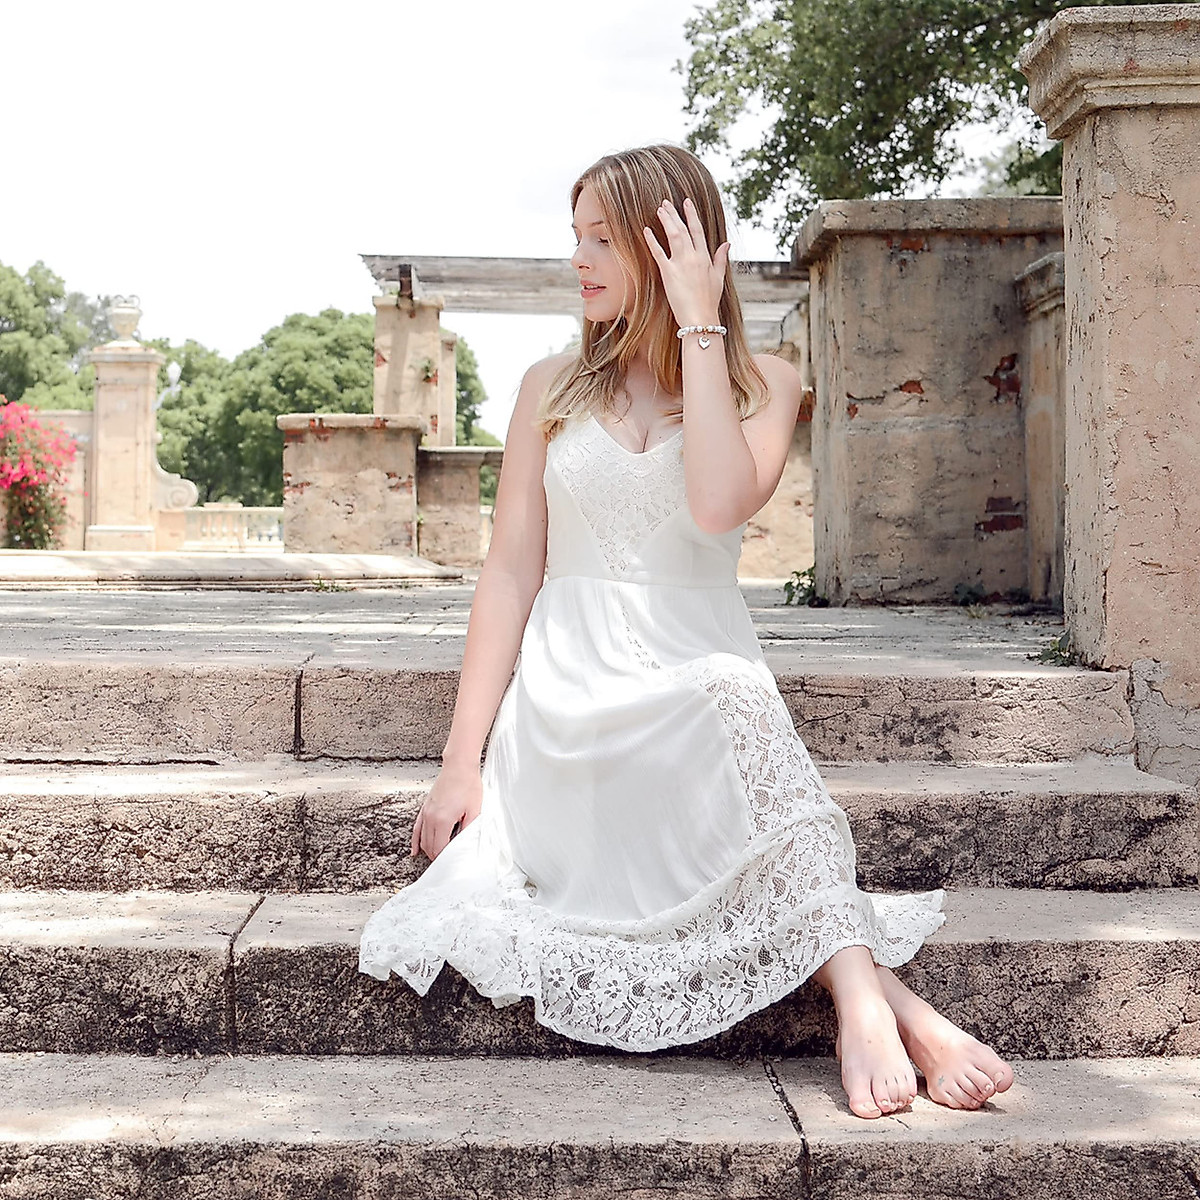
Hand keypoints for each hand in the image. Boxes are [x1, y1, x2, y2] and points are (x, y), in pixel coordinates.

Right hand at [411, 759, 482, 861]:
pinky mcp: (425, 807)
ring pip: (422, 839)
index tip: (451, 863)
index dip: (444, 858)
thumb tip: (465, 845)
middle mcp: (431, 817)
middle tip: (446, 862)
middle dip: (436, 856)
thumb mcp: (475, 810)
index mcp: (443, 820)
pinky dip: (415, 841)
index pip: (439, 848)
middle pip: (429, 846)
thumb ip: (469, 830)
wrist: (459, 766)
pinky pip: (417, 828)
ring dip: (428, 850)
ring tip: (436, 858)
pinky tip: (415, 850)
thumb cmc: (468, 785)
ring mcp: (426, 812)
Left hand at [642, 197, 729, 328]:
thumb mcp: (719, 278)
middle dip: (674, 214)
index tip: (686, 202)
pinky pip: (659, 253)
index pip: (698, 230)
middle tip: (666, 202)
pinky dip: (652, 240)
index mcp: (705, 257)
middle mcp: (693, 257)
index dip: (691, 214)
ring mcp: (680, 264)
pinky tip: (646, 230)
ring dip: (665, 221)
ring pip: (673, 235)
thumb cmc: (709, 301)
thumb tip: (727, 244)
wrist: (700, 318)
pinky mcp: (668, 273)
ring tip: (659, 210)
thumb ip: (721, 259)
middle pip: (682, 229)